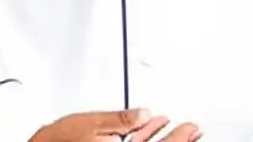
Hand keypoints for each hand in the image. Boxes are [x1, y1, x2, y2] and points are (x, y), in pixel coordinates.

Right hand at [28, 108, 200, 141]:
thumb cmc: (60, 139)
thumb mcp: (92, 123)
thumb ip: (122, 120)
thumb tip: (145, 114)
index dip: (178, 139)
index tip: (191, 128)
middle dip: (176, 141)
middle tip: (192, 130)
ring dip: (163, 141)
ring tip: (179, 130)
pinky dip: (146, 140)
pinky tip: (149, 129)